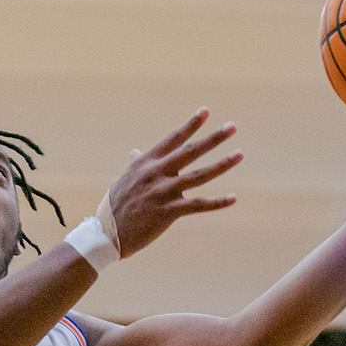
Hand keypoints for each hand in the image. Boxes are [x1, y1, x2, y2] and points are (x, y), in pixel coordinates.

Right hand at [104, 109, 243, 257]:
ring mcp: (162, 192)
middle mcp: (156, 173)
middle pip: (190, 151)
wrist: (105, 235)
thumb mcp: (124, 180)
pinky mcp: (168, 213)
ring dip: (222, 164)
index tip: (206, 111)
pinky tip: (233, 198)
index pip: (173, 139)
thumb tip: (136, 152)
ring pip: (199, 175)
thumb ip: (136, 165)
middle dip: (213, 138)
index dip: (191, 125)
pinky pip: (198, 205)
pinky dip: (217, 202)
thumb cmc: (114, 207)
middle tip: (232, 127)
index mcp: (146, 163)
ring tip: (239, 154)